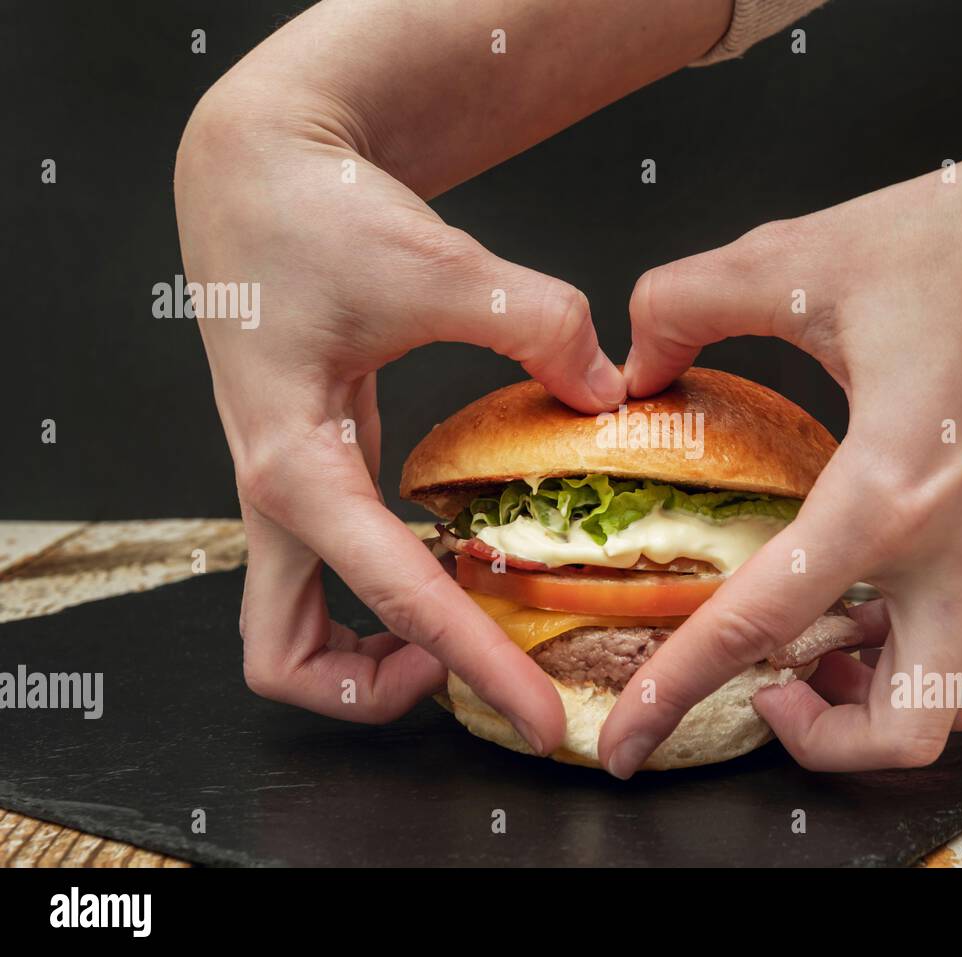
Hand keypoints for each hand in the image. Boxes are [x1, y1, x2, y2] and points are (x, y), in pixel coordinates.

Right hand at [174, 80, 624, 749]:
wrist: (254, 172)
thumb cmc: (318, 215)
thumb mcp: (438, 265)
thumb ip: (538, 324)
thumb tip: (611, 390)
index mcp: (296, 467)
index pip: (399, 602)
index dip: (480, 671)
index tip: (544, 721)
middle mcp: (276, 497)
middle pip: (288, 661)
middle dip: (376, 691)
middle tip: (478, 668)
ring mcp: (283, 492)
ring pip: (291, 630)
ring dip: (363, 656)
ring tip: (462, 626)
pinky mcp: (305, 474)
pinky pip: (329, 575)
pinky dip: (376, 599)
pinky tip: (447, 562)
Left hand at [597, 128, 961, 774]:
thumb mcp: (798, 259)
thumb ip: (686, 303)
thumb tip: (633, 362)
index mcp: (889, 492)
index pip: (763, 623)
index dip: (677, 690)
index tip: (630, 743)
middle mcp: (961, 550)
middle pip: (906, 732)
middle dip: (822, 742)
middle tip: (768, 687)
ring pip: (959, 706)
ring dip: (878, 705)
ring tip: (819, 648)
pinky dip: (920, 657)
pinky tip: (874, 598)